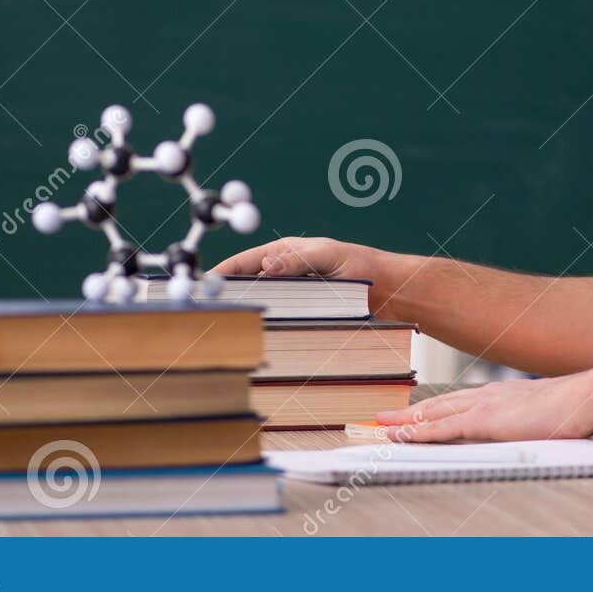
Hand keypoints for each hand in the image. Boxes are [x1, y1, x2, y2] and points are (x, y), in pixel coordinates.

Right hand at [211, 235, 414, 316]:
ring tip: (222, 329)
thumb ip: (299, 260)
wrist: (391, 291)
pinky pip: (277, 321)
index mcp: (288, 252)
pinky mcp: (302, 314)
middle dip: (227, 297)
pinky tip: (254, 339)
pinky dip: (263, 327)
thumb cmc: (363, 268)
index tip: (201, 285)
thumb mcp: (330, 258)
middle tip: (205, 314)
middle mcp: (286, 273)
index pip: (246, 262)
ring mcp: (293, 295)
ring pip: (260, 305)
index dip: (222, 273)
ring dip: (245, 314)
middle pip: (248, 285)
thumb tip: (267, 266)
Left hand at [374, 373, 592, 442]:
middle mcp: (487, 395)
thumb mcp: (547, 415)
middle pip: (438, 404)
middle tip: (384, 417)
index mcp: (502, 394)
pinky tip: (399, 436)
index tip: (416, 412)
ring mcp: (483, 406)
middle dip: (410, 412)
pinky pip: (440, 429)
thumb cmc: (575, 409)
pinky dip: (416, 432)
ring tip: (381, 426)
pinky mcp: (483, 422)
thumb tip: (533, 431)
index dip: (434, 408)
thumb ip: (532, 422)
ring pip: (432, 414)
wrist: (584, 398)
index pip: (458, 401)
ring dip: (404, 421)